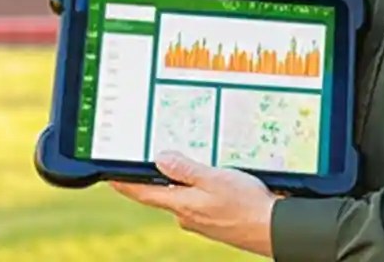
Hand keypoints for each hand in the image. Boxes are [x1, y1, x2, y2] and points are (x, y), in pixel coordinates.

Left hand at [111, 151, 276, 257]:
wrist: (274, 230)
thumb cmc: (246, 205)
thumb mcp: (214, 179)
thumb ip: (186, 170)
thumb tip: (160, 160)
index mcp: (181, 205)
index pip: (143, 193)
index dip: (124, 183)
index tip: (109, 175)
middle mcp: (186, 216)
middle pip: (164, 193)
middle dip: (161, 174)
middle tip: (159, 153)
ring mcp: (201, 221)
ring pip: (185, 196)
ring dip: (186, 181)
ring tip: (196, 161)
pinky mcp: (215, 222)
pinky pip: (201, 201)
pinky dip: (203, 189)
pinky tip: (217, 180)